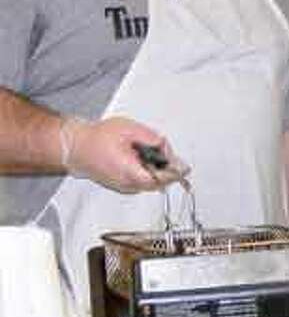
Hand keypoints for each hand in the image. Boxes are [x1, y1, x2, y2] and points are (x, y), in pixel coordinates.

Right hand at [63, 116, 177, 193]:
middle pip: (159, 182)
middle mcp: (128, 184)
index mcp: (131, 172)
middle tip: (163, 151)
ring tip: (145, 152)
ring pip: (150, 183)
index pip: (162, 178)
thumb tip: (165, 147)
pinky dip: (146, 171)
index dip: (175, 172)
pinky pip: (141, 181)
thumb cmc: (96, 138)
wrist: (73, 147)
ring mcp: (124, 187)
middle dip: (166, 168)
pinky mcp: (121, 185)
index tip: (185, 167)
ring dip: (156, 170)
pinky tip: (139, 158)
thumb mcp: (129, 129)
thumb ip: (152, 138)